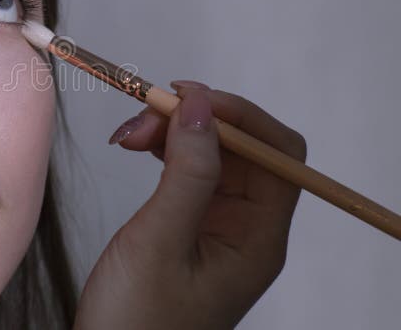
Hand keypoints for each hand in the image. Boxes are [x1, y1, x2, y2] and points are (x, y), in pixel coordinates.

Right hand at [73, 81, 306, 329]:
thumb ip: (188, 173)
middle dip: (195, 121)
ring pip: (212, 153)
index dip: (239, 117)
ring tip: (129, 135)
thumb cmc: (136, 319)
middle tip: (141, 117)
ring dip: (174, 131)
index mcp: (258, 238)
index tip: (187, 97)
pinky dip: (165, 150)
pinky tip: (137, 148)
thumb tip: (202, 106)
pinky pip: (190, 170)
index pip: (276, 154)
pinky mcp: (192, 224)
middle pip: (243, 147)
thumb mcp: (161, 242)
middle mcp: (248, 228)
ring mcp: (220, 225)